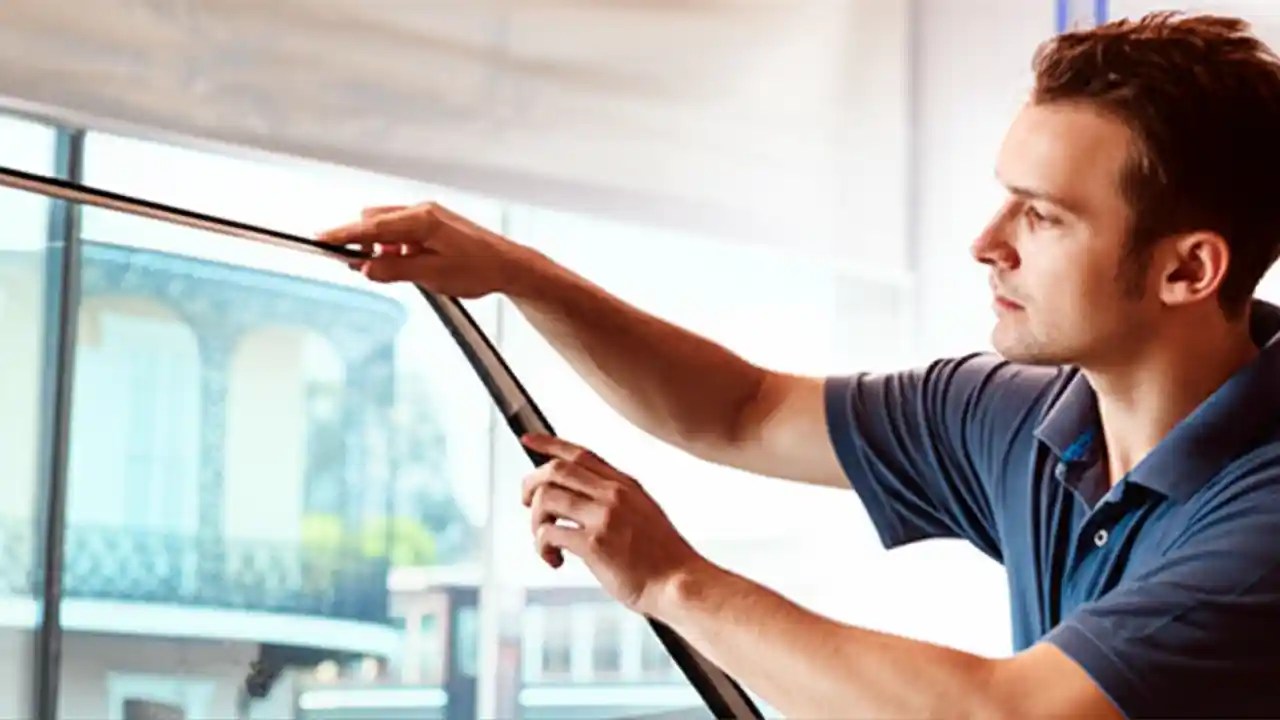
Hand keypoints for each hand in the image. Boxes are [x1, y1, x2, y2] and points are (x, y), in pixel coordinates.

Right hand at [315, 203, 532, 298]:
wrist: (509, 266)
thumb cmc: (477, 269)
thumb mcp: (432, 276)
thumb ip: (395, 270)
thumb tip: (365, 268)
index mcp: (421, 220)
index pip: (372, 227)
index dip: (343, 235)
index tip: (320, 240)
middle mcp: (422, 211)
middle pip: (375, 221)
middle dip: (361, 242)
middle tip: (356, 266)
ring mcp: (428, 216)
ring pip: (388, 226)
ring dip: (380, 247)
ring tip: (388, 270)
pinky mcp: (433, 224)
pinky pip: (402, 231)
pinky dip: (395, 247)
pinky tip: (405, 264)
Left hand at [520, 433, 707, 615]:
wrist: (679, 584)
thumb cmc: (662, 557)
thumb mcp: (643, 513)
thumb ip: (615, 500)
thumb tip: (577, 497)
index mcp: (625, 485)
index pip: (580, 453)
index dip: (549, 443)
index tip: (528, 440)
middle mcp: (613, 494)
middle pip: (556, 471)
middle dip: (530, 484)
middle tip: (526, 503)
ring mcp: (604, 517)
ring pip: (546, 499)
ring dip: (535, 520)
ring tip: (544, 541)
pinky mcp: (595, 544)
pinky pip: (550, 534)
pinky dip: (542, 547)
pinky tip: (555, 559)